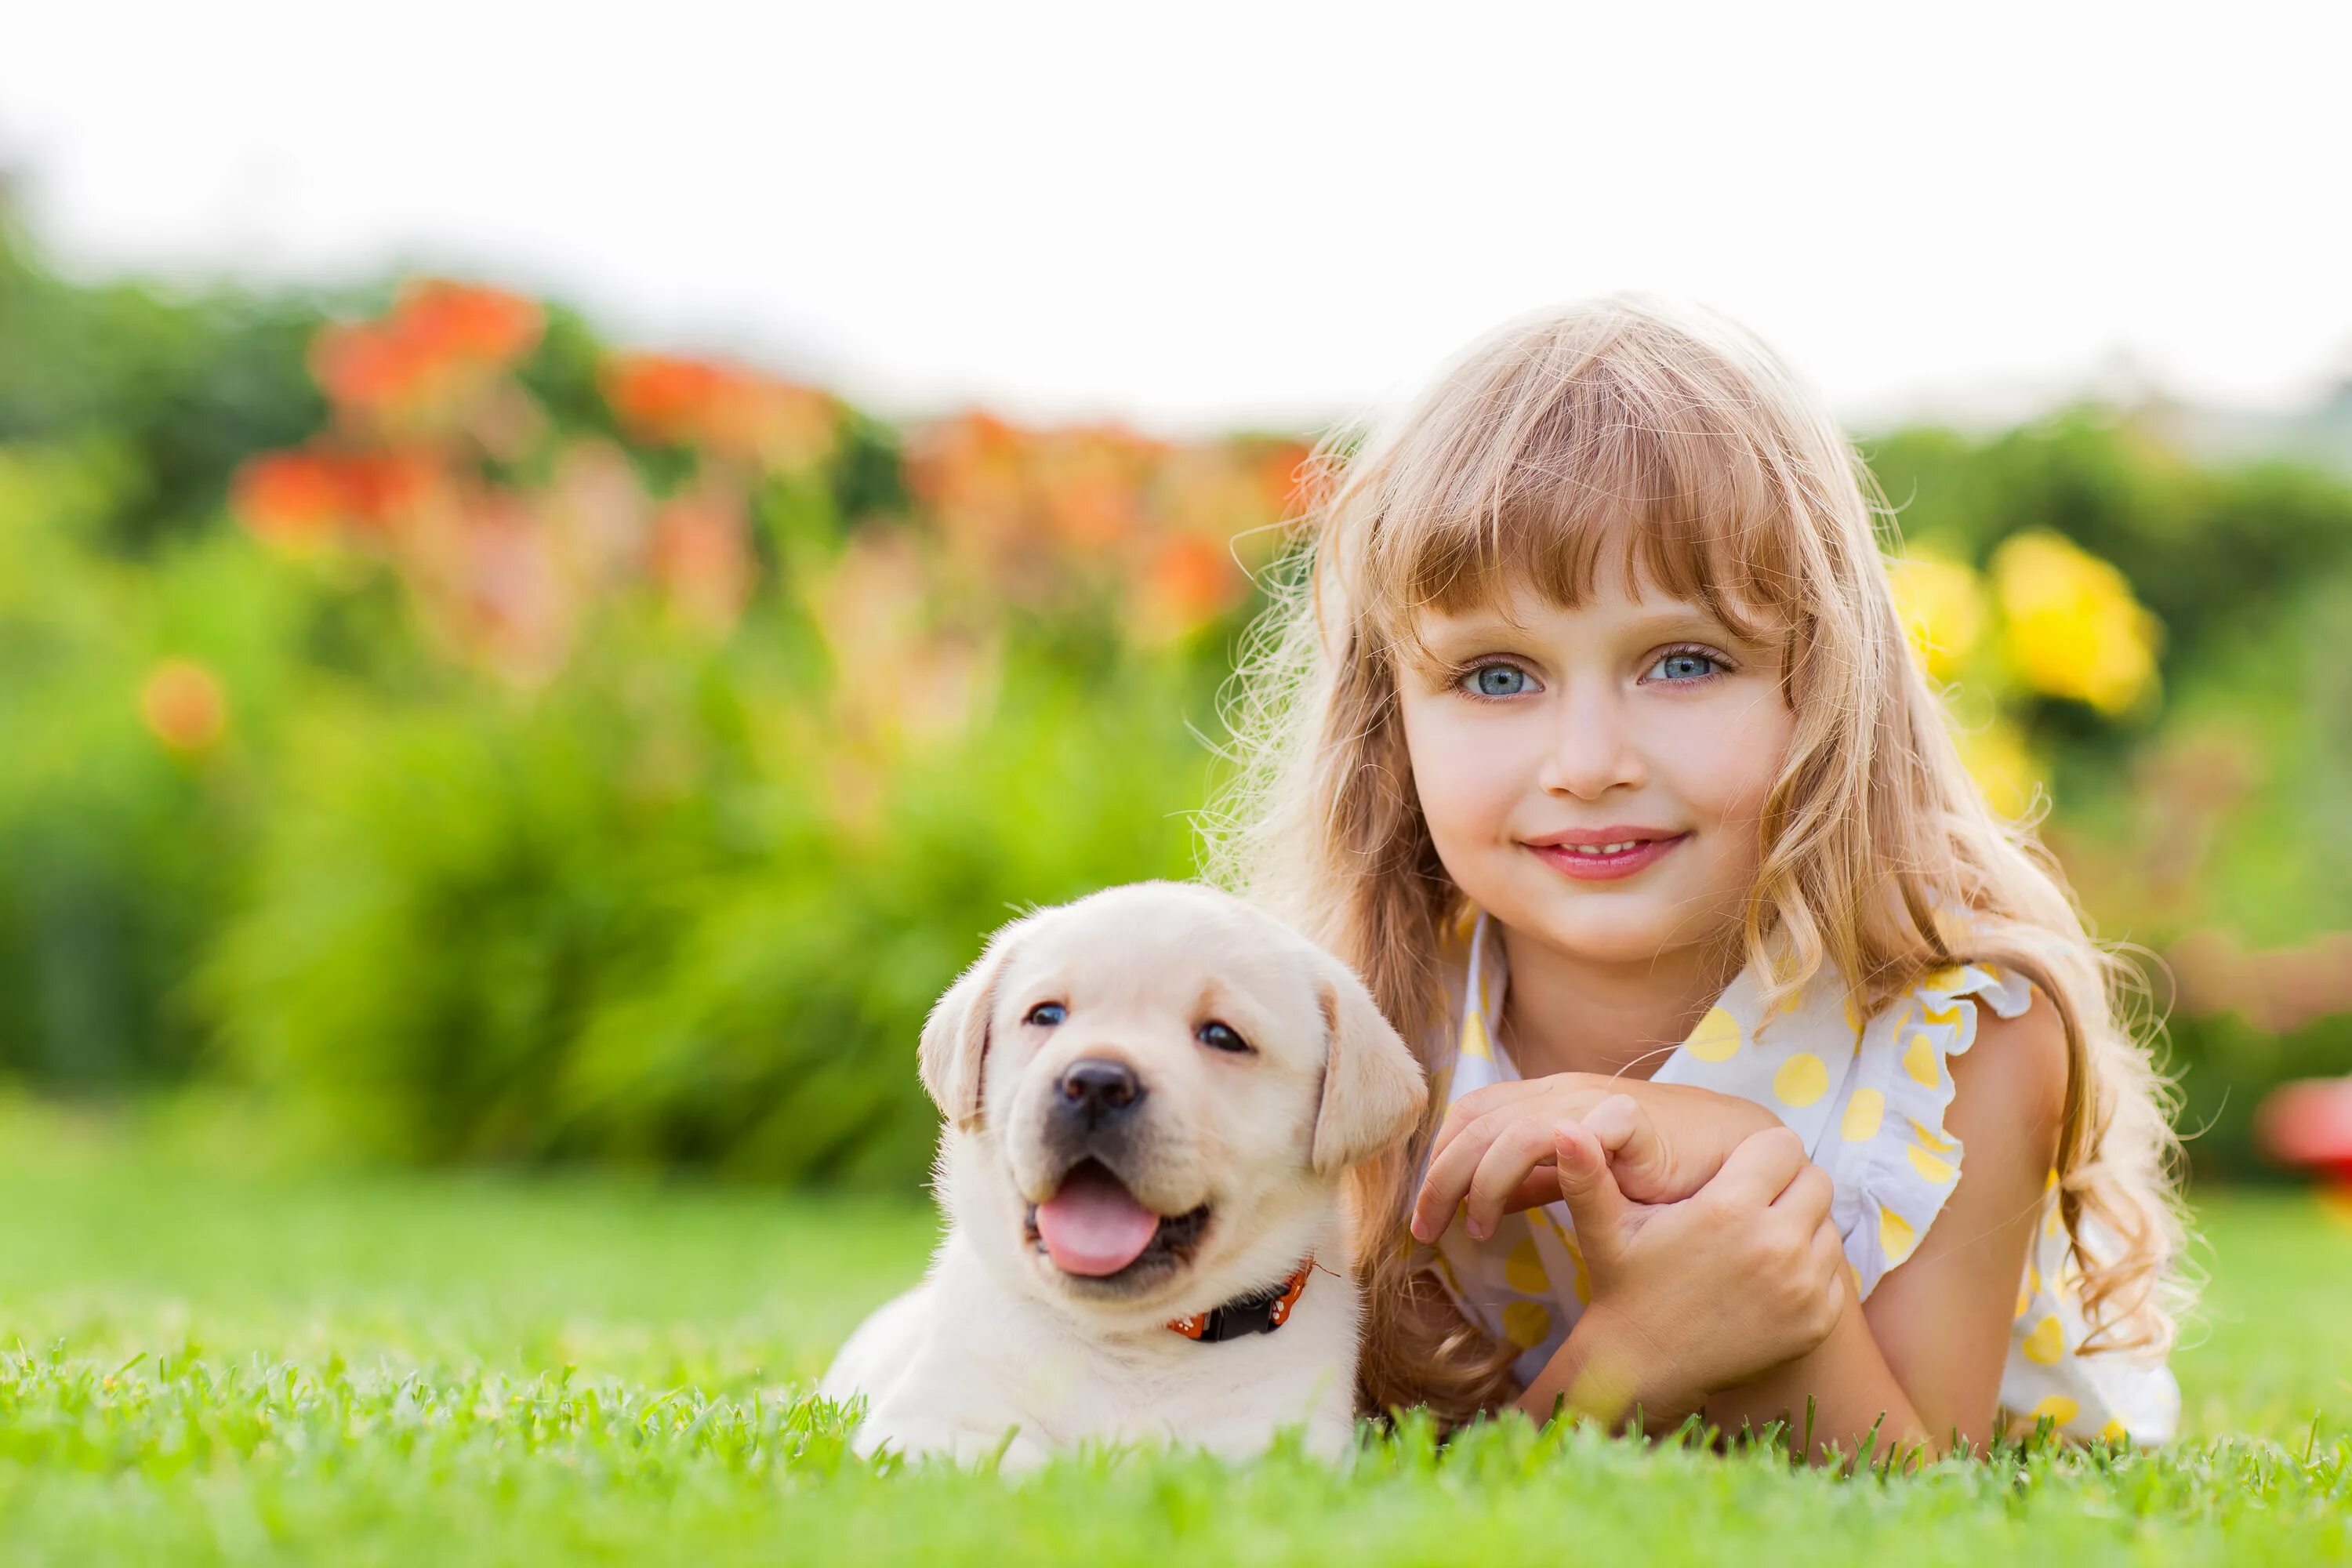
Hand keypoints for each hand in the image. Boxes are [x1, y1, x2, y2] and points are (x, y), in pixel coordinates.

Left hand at [1410, 1075, 1779, 1243]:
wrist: (1740, 1155)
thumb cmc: (1659, 1171)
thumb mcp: (1580, 1179)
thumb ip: (1533, 1184)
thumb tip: (1479, 1205)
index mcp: (1544, 1099)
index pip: (1469, 1116)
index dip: (1437, 1161)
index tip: (1424, 1217)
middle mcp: (1560, 1092)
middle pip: (1474, 1123)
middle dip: (1438, 1179)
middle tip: (1424, 1231)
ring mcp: (1592, 1102)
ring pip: (1505, 1130)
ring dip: (1475, 1181)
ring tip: (1474, 1228)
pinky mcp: (1627, 1120)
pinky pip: (1562, 1135)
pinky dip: (1527, 1171)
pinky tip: (1520, 1210)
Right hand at [1534, 1121, 1846, 1417]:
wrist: (1645, 1367)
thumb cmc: (1624, 1285)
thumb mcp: (1602, 1226)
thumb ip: (1586, 1172)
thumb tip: (1561, 1126)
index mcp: (1729, 1209)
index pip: (1782, 1145)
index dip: (1759, 1154)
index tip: (1736, 1172)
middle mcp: (1776, 1245)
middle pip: (1815, 1179)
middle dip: (1786, 1184)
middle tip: (1750, 1203)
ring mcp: (1803, 1287)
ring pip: (1827, 1225)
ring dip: (1800, 1225)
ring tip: (1756, 1240)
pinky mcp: (1817, 1321)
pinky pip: (1833, 1273)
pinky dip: (1809, 1270)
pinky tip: (1767, 1278)